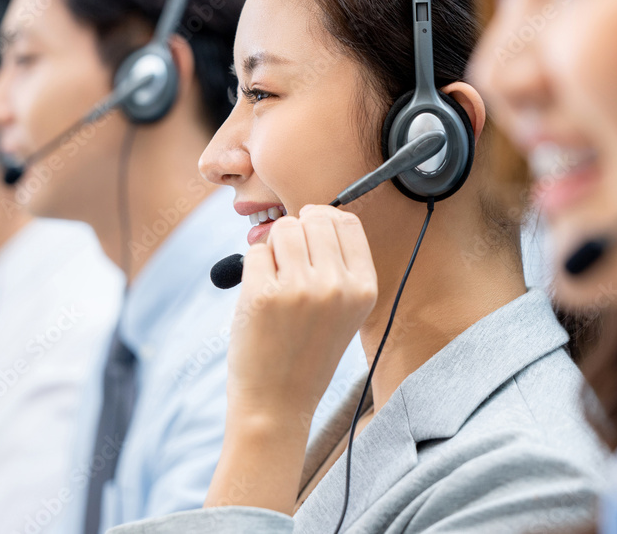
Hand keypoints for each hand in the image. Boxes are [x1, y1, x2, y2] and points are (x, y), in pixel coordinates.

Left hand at [227, 204, 377, 422]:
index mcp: (364, 289)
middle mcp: (337, 286)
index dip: (324, 218)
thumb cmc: (306, 353)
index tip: (310, 232)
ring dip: (273, 248)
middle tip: (288, 265)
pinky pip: (256, 253)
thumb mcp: (344, 310)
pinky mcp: (263, 294)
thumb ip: (339, 264)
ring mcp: (300, 289)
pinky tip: (260, 299)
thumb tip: (315, 213)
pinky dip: (252, 269)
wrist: (278, 403)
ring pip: (284, 229)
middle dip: (296, 232)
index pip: (347, 222)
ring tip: (276, 283)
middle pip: (314, 219)